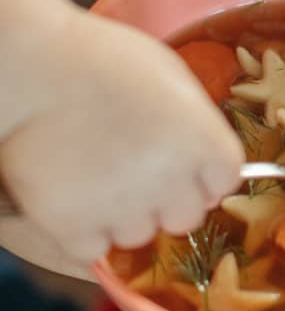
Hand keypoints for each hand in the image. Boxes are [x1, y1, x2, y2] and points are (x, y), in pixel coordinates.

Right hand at [0, 10, 242, 261]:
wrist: (33, 67)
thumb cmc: (102, 59)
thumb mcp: (171, 75)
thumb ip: (195, 121)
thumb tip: (202, 151)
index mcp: (203, 141)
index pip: (226, 181)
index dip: (205, 173)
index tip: (184, 162)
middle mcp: (172, 181)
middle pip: (187, 217)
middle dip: (167, 199)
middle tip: (137, 170)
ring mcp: (124, 208)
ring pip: (139, 234)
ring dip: (123, 214)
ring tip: (97, 173)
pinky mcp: (74, 227)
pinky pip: (93, 250)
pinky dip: (82, 231)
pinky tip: (72, 195)